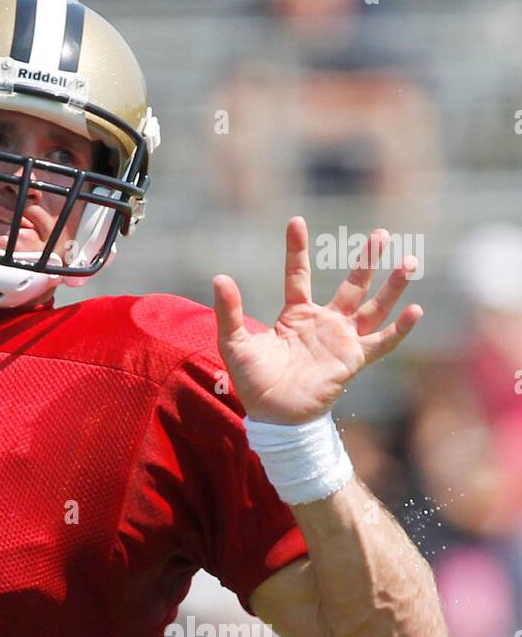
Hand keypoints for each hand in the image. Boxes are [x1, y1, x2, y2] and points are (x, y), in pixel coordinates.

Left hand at [213, 217, 421, 424]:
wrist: (271, 415)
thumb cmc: (252, 381)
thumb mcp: (234, 343)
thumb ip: (229, 311)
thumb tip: (220, 277)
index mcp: (295, 315)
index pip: (298, 275)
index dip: (297, 249)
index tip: (296, 220)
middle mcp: (323, 323)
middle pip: (352, 285)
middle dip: (367, 260)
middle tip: (382, 233)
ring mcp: (341, 340)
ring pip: (373, 307)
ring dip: (392, 286)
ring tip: (409, 260)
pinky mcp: (352, 361)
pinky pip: (381, 342)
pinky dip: (399, 329)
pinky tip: (416, 310)